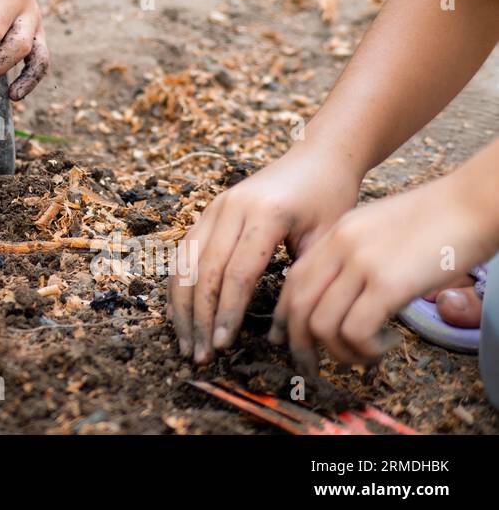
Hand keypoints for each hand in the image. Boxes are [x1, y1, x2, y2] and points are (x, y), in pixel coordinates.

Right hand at [169, 148, 361, 362]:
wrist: (318, 156)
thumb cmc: (329, 197)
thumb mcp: (327, 237)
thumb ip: (302, 281)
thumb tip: (283, 335)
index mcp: (264, 214)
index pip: (237, 273)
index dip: (226, 312)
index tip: (223, 345)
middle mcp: (230, 207)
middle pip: (204, 270)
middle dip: (199, 317)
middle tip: (201, 353)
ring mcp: (215, 207)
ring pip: (185, 262)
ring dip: (182, 306)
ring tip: (186, 341)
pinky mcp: (208, 210)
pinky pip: (184, 252)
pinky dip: (179, 285)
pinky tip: (181, 312)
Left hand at [270, 173, 496, 373]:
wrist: (473, 202)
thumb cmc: (438, 219)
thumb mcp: (381, 229)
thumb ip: (356, 255)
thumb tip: (347, 295)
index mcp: (336, 234)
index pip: (293, 281)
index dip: (286, 317)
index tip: (291, 341)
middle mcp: (339, 247)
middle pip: (297, 305)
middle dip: (302, 345)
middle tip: (317, 366)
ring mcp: (360, 264)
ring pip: (321, 325)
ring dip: (340, 352)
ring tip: (366, 354)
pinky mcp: (387, 283)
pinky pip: (354, 331)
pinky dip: (365, 349)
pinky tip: (389, 345)